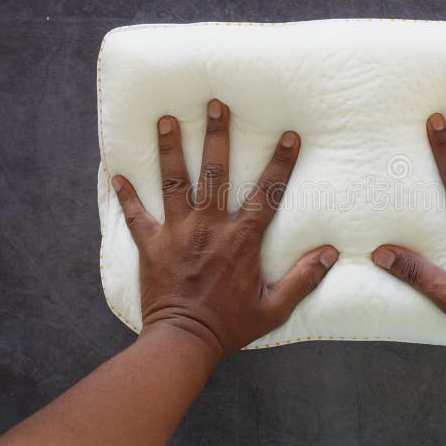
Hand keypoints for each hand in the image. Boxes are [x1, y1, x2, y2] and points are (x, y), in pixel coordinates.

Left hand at [111, 99, 338, 358]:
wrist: (183, 342)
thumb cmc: (230, 325)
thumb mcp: (274, 308)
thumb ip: (303, 279)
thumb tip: (330, 254)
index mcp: (240, 240)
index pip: (267, 193)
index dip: (281, 163)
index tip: (289, 135)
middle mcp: (208, 228)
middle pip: (214, 173)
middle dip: (216, 135)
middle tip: (216, 103)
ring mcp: (176, 234)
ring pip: (174, 183)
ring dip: (170, 149)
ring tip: (167, 119)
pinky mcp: (151, 245)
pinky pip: (136, 215)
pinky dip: (126, 194)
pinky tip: (116, 172)